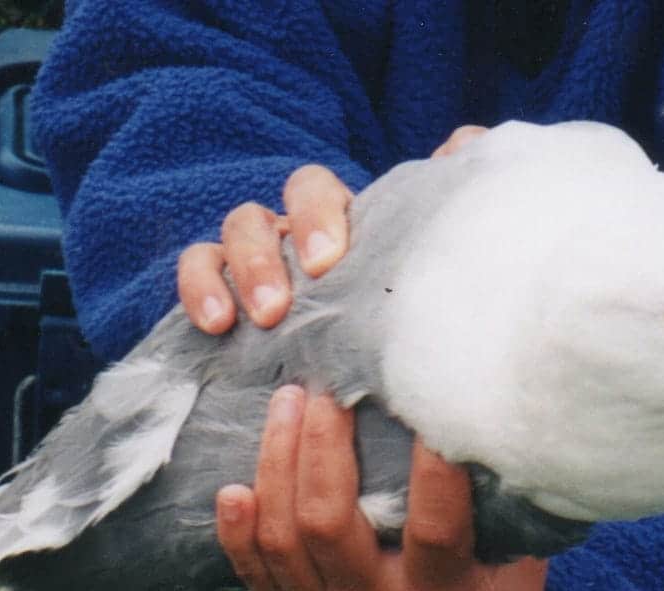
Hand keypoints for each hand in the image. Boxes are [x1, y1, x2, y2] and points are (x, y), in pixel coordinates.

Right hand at [176, 124, 487, 333]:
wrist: (385, 371)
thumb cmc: (406, 303)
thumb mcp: (427, 255)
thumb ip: (445, 200)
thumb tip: (465, 146)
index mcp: (335, 224)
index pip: (311, 191)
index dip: (314, 217)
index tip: (327, 263)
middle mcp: (287, 237)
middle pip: (257, 217)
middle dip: (264, 258)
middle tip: (279, 308)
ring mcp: (252, 265)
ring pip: (225, 241)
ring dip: (236, 274)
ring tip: (257, 322)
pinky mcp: (227, 301)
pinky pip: (198, 276)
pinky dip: (199, 292)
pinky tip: (215, 327)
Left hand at [216, 387, 546, 590]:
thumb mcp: (517, 576)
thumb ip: (509, 513)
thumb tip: (501, 429)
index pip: (434, 523)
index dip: (431, 463)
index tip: (423, 398)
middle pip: (328, 520)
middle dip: (322, 443)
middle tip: (326, 386)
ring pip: (283, 536)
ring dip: (277, 464)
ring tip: (286, 405)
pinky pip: (254, 575)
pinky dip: (236, 533)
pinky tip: (232, 488)